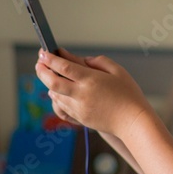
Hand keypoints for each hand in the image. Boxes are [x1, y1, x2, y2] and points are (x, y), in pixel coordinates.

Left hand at [35, 48, 150, 136]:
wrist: (133, 121)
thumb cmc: (129, 94)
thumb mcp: (118, 70)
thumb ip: (98, 61)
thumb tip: (82, 60)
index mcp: (91, 80)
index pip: (63, 66)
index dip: (50, 58)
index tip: (43, 52)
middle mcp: (81, 95)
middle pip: (52, 82)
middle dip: (42, 71)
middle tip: (39, 63)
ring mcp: (79, 108)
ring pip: (54, 95)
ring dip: (49, 84)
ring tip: (49, 75)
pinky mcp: (80, 118)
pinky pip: (60, 107)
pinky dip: (56, 98)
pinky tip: (57, 92)